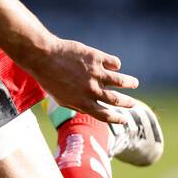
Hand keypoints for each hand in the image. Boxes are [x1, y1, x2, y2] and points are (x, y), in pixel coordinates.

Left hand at [21, 36, 138, 124]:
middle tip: (133, 104)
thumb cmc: (49, 79)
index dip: (116, 119)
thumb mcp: (60, 99)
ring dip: (129, 83)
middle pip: (116, 99)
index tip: (124, 120)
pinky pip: (114, 62)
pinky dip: (116, 65)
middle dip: (127, 103)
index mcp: (82, 102)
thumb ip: (76, 105)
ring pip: (120, 80)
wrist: (43, 57)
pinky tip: (114, 65)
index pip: (105, 115)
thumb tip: (89, 110)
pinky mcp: (97, 57)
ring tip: (134, 83)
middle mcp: (91, 90)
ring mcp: (96, 73)